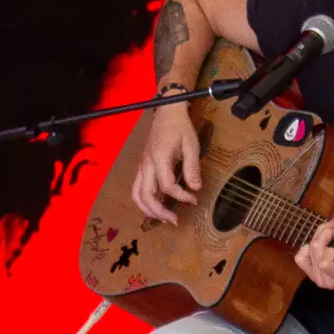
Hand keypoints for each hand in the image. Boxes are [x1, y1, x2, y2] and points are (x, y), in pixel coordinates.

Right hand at [131, 104, 203, 222]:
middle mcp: (146, 164)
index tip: (194, 199)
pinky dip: (145, 201)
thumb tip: (195, 188)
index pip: (167, 186)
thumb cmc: (180, 127)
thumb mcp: (191, 144)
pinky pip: (137, 189)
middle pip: (146, 195)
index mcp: (159, 157)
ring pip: (137, 195)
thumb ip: (192, 167)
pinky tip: (157, 206)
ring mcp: (141, 166)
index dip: (181, 196)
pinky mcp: (142, 167)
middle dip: (159, 212)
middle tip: (175, 220)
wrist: (167, 113)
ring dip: (148, 210)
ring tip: (163, 218)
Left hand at [295, 217, 333, 300]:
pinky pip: (300, 257)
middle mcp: (325, 280)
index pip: (325, 261)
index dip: (333, 246)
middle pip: (315, 247)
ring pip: (308, 249)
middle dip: (328, 232)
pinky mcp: (310, 273)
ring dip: (320, 237)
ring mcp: (315, 278)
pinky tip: (321, 246)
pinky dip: (308, 248)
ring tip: (332, 237)